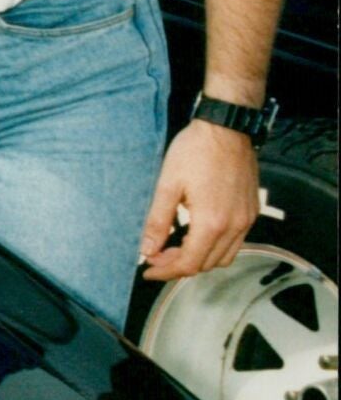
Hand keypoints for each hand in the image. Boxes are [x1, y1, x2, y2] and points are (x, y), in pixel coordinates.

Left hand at [138, 120, 261, 280]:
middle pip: (207, 264)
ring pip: (223, 256)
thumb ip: (157, 221)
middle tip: (155, 256)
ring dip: (198, 258)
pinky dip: (214, 246)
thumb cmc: (196, 151)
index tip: (148, 270)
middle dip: (179, 266)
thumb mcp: (168, 185)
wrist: (226, 128)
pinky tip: (195, 234)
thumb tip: (147, 249)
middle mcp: (235, 225)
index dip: (165, 271)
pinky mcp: (251, 211)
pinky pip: (235, 241)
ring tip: (173, 247)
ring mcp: (246, 219)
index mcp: (212, 222)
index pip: (189, 263)